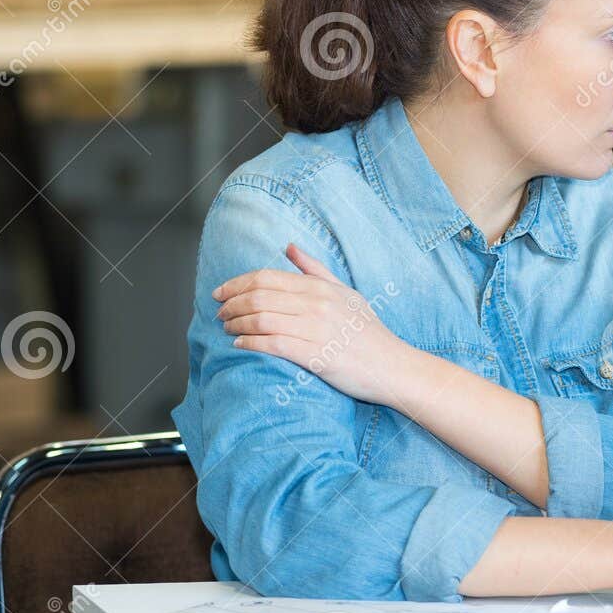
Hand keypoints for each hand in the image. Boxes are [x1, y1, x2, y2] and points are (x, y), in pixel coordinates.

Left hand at [212, 244, 411, 406]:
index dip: (236, 283)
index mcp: (321, 287)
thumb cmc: (368, 332)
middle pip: (259, 296)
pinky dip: (251, 343)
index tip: (221, 293)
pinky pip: (273, 344)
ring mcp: (317, 329)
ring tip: (228, 329)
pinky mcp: (316, 355)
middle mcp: (317, 304)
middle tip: (220, 313)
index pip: (267, 277)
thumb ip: (315, 270)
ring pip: (262, 319)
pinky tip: (241, 345)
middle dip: (231, 304)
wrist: (392, 366)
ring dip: (237, 324)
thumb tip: (289, 247)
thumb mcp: (346, 292)